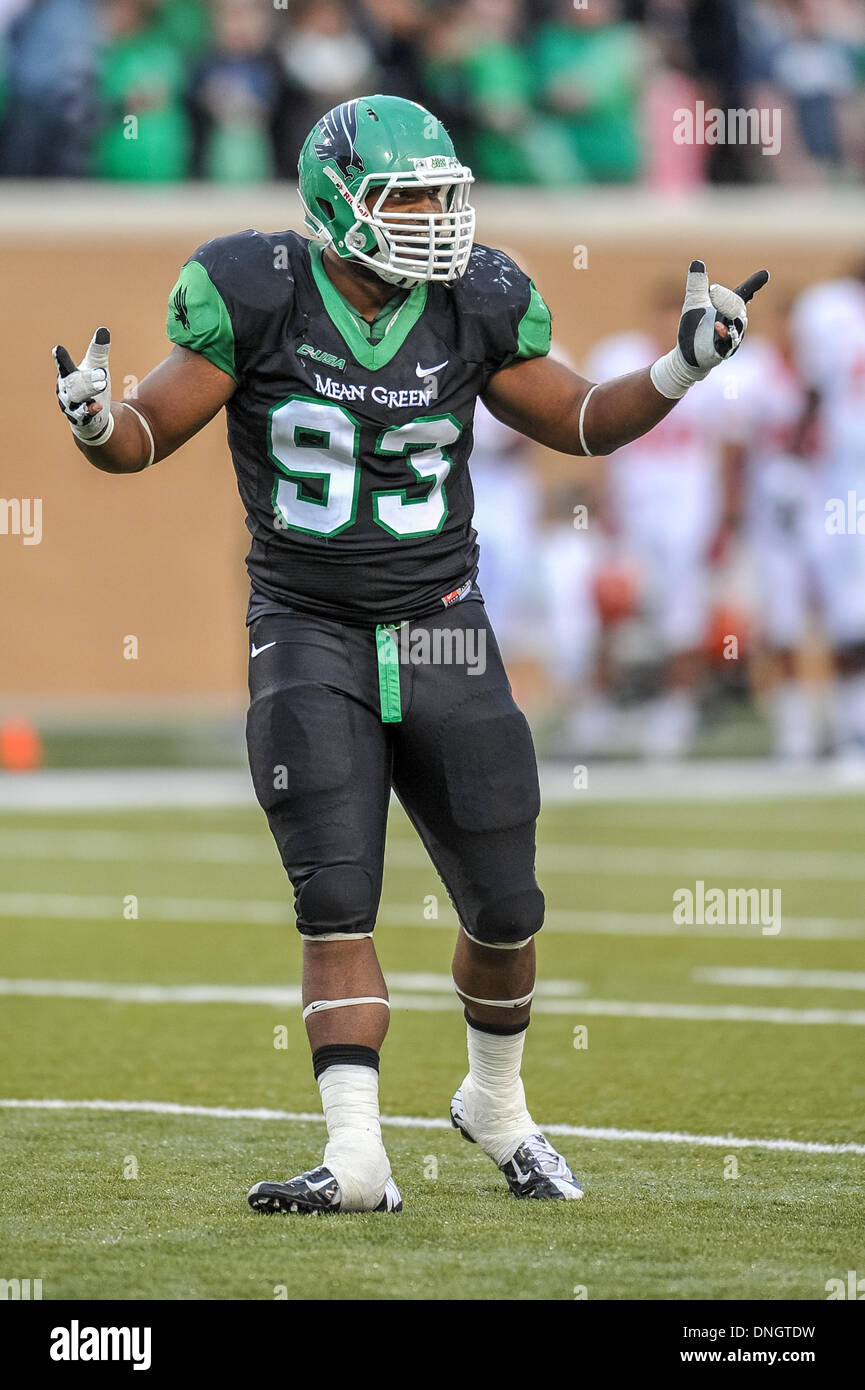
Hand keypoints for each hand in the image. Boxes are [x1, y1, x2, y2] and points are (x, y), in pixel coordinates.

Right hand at [53, 327, 113, 443]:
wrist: (93, 417)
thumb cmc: (92, 386)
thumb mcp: (97, 368)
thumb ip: (98, 351)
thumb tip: (104, 330)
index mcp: (67, 375)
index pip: (64, 365)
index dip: (60, 358)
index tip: (58, 349)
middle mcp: (66, 391)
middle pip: (73, 382)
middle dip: (85, 378)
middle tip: (100, 373)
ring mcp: (71, 406)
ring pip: (76, 399)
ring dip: (88, 392)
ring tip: (101, 385)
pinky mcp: (80, 419)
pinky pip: (83, 415)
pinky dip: (90, 410)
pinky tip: (98, 406)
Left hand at [651, 261, 768, 399]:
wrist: (685, 353)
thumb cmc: (693, 327)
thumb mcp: (693, 302)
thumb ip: (696, 284)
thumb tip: (696, 262)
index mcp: (727, 307)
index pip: (742, 293)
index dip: (753, 284)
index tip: (765, 274)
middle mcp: (733, 321)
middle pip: (739, 308)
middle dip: (733, 300)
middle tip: (720, 291)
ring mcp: (729, 337)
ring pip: (737, 326)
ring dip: (732, 317)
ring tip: (723, 311)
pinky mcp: (722, 351)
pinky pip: (727, 342)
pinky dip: (724, 333)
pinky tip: (718, 326)